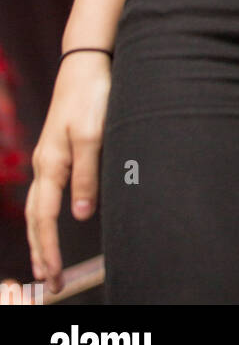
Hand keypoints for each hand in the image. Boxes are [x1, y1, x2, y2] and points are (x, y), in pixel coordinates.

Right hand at [25, 53, 111, 294]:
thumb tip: (78, 215)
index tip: (51, 275)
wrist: (87, 63)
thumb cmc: (92, 96)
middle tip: (47, 282)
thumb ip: (87, 175)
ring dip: (42, 235)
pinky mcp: (60, 148)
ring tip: (45, 261)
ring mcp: (50, 156)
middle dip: (40, 250)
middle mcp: (46, 163)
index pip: (46, 218)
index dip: (48, 248)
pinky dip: (48, 213)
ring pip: (41, 204)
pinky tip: (57, 218)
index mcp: (51, 164)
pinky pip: (48, 190)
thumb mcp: (95, 135)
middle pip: (38, 216)